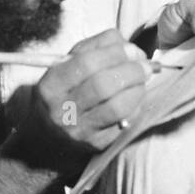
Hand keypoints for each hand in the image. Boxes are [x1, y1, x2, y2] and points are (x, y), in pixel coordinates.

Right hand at [17, 29, 154, 167]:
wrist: (48, 136)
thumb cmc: (64, 92)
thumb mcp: (69, 65)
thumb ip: (98, 48)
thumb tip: (132, 50)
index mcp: (51, 85)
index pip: (86, 63)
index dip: (115, 53)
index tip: (133, 50)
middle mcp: (61, 111)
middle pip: (103, 85)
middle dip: (132, 71)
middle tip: (146, 66)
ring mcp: (79, 131)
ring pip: (117, 107)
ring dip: (138, 88)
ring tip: (143, 80)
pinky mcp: (97, 145)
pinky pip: (124, 122)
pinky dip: (137, 106)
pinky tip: (136, 98)